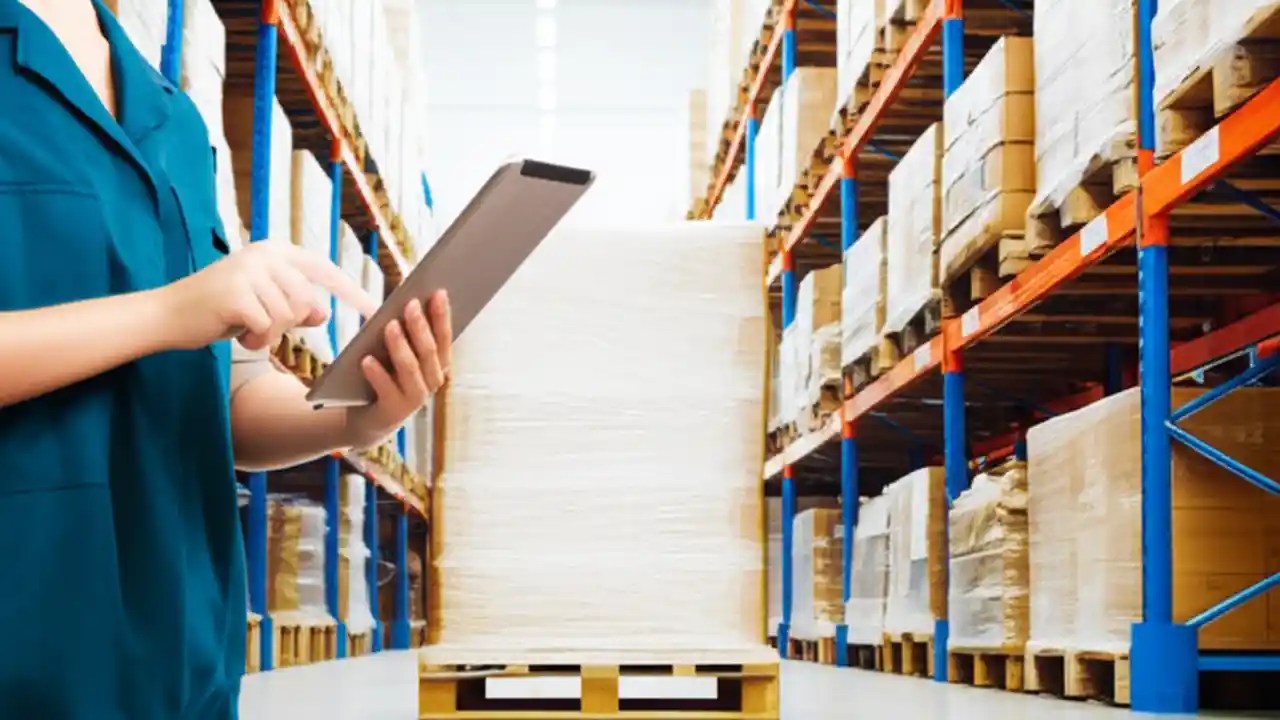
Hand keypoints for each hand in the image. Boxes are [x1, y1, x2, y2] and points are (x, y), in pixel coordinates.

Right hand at [159, 240, 378, 351]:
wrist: (167, 314)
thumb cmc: (219, 310)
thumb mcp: (263, 304)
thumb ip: (295, 305)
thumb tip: (324, 312)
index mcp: (275, 251)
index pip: (324, 270)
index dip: (351, 292)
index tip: (374, 311)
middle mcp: (265, 255)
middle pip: (307, 300)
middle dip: (287, 323)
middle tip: (258, 325)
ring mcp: (250, 271)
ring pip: (289, 316)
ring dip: (269, 333)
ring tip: (244, 326)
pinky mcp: (237, 294)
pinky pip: (268, 328)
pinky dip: (255, 340)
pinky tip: (236, 333)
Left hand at [345, 292, 452, 447]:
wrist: (367, 416)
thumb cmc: (384, 374)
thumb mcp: (395, 351)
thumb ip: (404, 331)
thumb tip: (406, 303)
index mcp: (438, 364)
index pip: (444, 337)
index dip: (442, 315)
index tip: (438, 292)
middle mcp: (432, 382)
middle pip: (428, 351)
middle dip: (420, 326)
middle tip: (410, 304)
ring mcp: (414, 399)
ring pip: (410, 369)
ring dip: (401, 346)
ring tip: (389, 326)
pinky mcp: (393, 411)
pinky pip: (386, 390)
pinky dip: (377, 374)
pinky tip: (366, 359)